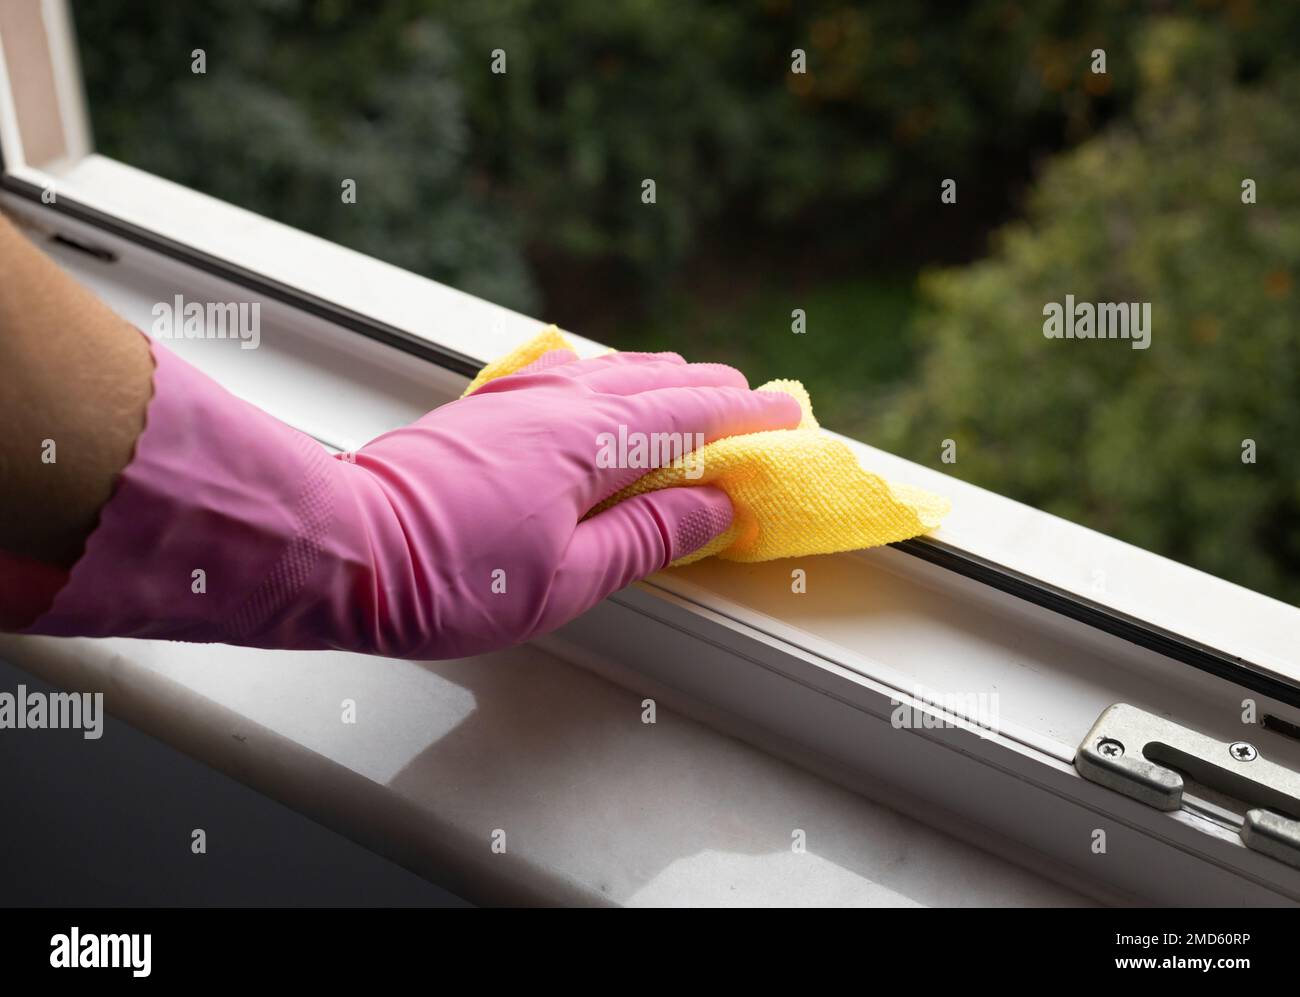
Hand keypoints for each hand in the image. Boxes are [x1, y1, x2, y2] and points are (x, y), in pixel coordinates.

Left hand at [317, 348, 801, 656]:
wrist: (339, 547)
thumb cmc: (451, 577)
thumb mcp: (571, 577)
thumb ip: (651, 535)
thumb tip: (716, 505)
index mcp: (590, 439)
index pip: (689, 416)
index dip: (744, 416)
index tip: (787, 415)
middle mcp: (556, 402)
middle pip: (653, 381)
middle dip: (709, 391)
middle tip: (753, 400)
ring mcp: (513, 398)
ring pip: (606, 372)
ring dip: (657, 380)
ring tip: (688, 385)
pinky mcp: (480, 409)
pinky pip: (562, 376)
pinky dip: (602, 379)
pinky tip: (595, 383)